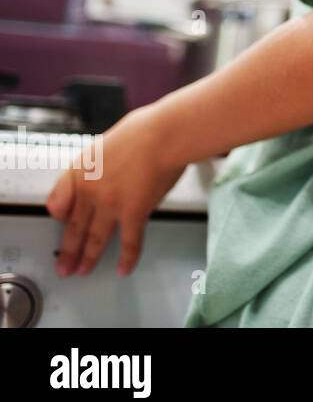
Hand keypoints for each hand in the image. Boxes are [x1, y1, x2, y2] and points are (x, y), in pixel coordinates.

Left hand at [45, 105, 185, 276]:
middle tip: (64, 264)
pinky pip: (129, 242)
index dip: (59, 216)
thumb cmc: (145, 131)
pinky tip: (123, 269)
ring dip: (88, 258)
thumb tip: (101, 172)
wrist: (165, 134)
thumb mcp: (105, 143)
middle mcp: (89, 191)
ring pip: (95, 239)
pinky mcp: (133, 213)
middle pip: (74, 226)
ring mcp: (110, 205)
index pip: (59, 202)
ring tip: (83, 271)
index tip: (62, 223)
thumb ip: (95, 164)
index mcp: (80, 171)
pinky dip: (127, 259)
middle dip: (68, 250)